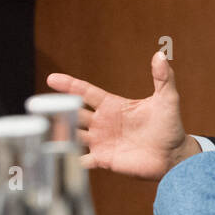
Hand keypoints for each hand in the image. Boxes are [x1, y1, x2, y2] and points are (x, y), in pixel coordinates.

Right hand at [45, 51, 195, 179]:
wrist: (173, 156)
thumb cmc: (170, 126)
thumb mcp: (167, 99)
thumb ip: (162, 77)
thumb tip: (161, 55)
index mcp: (113, 106)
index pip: (85, 92)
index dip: (69, 85)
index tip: (52, 79)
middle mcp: (102, 123)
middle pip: (73, 113)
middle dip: (58, 109)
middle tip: (41, 106)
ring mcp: (101, 141)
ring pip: (72, 135)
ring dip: (59, 133)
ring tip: (43, 130)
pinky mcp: (103, 159)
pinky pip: (82, 160)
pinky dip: (70, 159)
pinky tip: (58, 158)